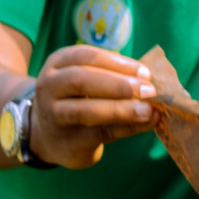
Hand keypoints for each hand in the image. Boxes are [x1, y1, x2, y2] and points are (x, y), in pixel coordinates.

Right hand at [30, 45, 156, 167]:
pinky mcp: (67, 142)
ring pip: (86, 111)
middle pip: (81, 80)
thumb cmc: (77, 98)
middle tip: (149, 90)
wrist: (48, 135)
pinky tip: (147, 123)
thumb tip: (149, 78)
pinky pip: (99, 134)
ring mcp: (54, 116)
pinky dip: (127, 128)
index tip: (145, 72)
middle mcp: (49, 87)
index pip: (86, 57)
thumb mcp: (85, 78)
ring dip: (121, 109)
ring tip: (148, 110)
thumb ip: (111, 75)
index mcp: (58, 63)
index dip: (117, 63)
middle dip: (118, 85)